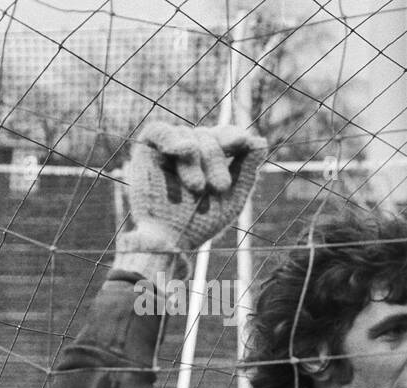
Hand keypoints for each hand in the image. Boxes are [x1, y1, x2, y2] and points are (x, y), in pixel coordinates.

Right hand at [117, 123, 266, 267]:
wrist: (171, 239)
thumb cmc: (201, 222)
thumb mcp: (232, 197)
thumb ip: (247, 170)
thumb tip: (261, 141)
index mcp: (210, 160)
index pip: (223, 136)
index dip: (233, 135)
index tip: (243, 141)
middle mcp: (189, 152)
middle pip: (207, 136)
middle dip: (215, 159)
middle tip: (219, 186)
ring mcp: (167, 151)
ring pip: (187, 135)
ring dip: (196, 160)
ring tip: (197, 187)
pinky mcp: (146, 151)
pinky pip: (158, 130)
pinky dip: (172, 137)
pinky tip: (185, 150)